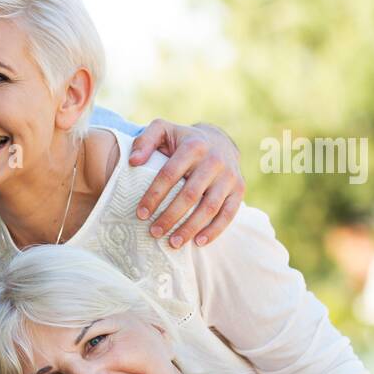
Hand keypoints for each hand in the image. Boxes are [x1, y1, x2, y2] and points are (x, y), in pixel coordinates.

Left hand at [129, 120, 244, 247]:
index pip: (169, 174)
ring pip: (209, 207)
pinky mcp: (240, 189)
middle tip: (154, 232)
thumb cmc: (182, 141)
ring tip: (173, 243)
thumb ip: (144, 141)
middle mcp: (214, 160)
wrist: (219, 140)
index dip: (154, 196)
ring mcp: (229, 176)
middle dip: (170, 216)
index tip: (140, 214)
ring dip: (190, 228)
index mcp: (193, 146)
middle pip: (189, 195)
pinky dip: (214, 230)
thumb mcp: (163, 131)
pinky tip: (197, 242)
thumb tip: (133, 161)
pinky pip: (229, 214)